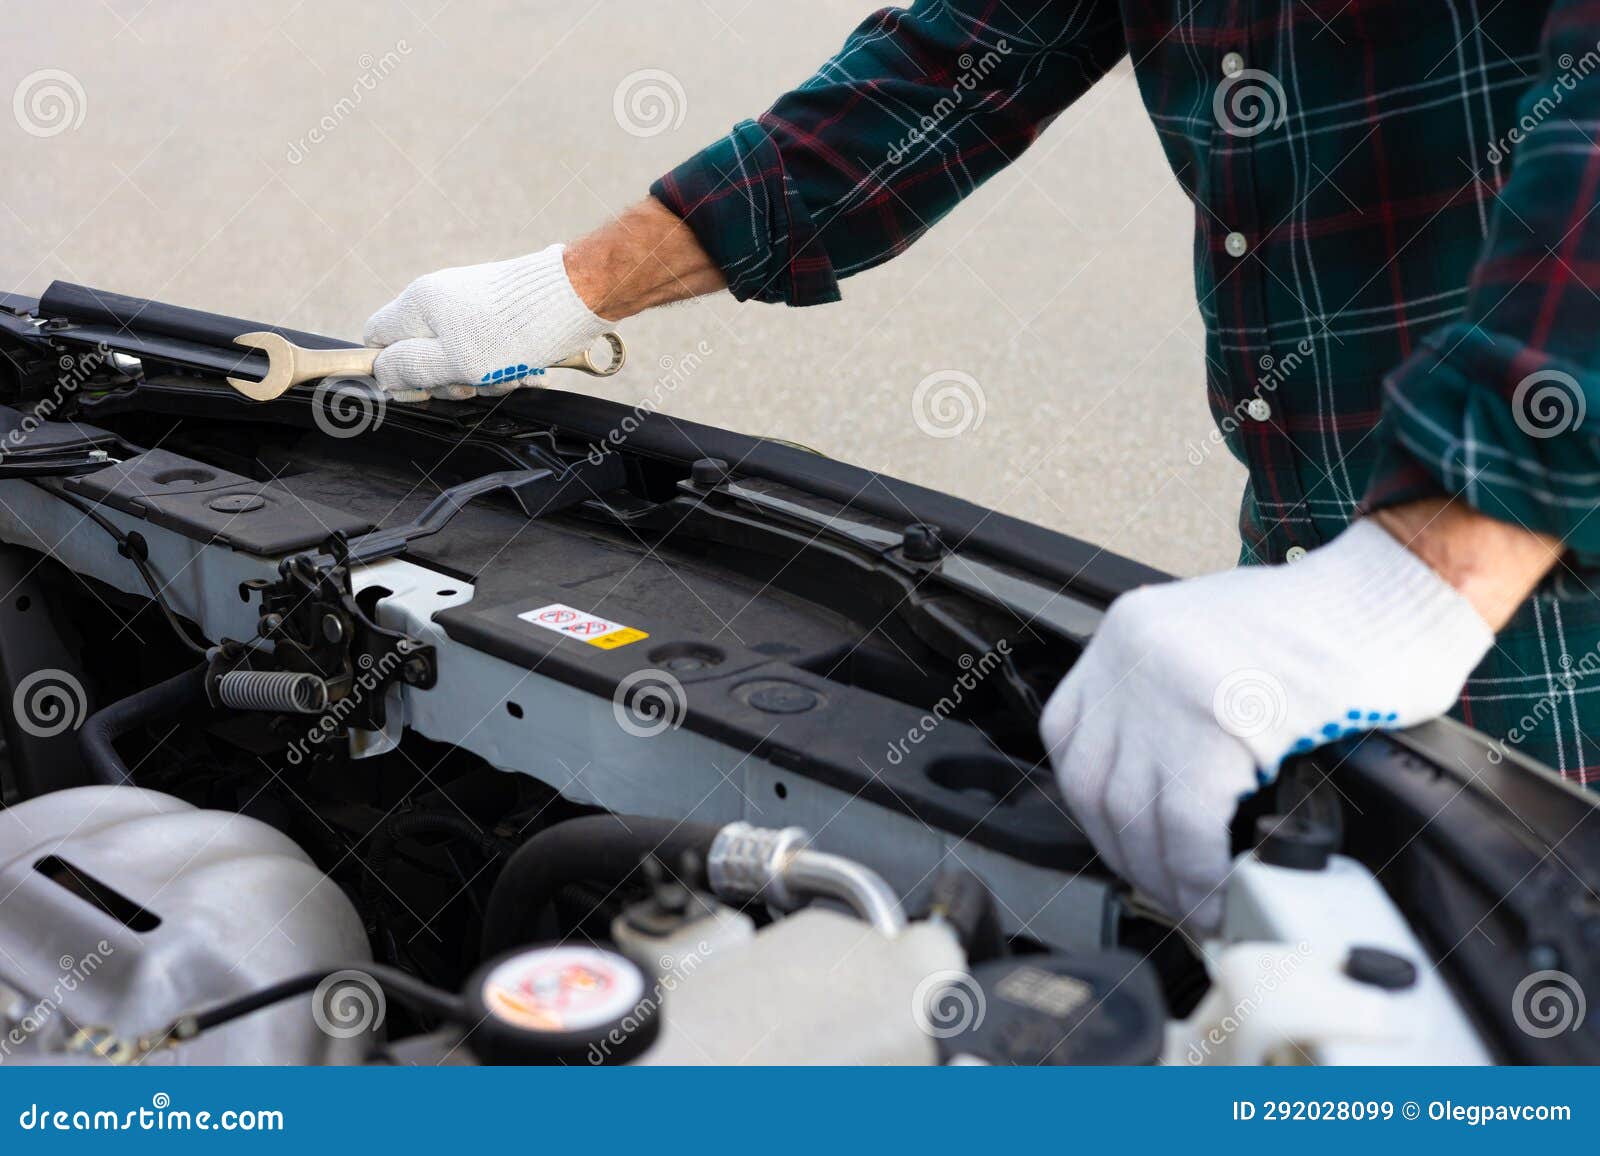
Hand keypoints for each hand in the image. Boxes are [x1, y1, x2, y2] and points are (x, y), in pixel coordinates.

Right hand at [363, 244, 612, 400]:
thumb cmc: (515, 331)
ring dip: (483, 377)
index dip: (393, 370)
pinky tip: (527, 368)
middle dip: (449, 379)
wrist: (575, 297)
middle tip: (474, 384)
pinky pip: (488, 349)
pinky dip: (505, 365)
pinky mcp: (498, 311)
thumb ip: (412, 368)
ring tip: (510, 374)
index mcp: (418, 304)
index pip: (377, 337)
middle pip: (421, 352)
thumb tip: (382, 372)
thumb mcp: (455, 361)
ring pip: (459, 356)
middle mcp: (439, 298)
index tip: (424, 388)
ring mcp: (469, 303)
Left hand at [1040, 519, 1493, 932]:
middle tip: (1170, 891)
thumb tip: (1163, 795)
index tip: (1127, 845)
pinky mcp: (1219, 718)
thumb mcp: (1220, 646)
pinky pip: (1186, 823)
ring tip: (1202, 905)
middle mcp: (1134, 651)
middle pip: (1093, 782)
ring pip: (1132, 812)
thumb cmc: (1331, 624)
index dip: (1095, 808)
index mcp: (1130, 631)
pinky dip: (1200, 874)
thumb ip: (1174, 704)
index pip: (1069, 737)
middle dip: (1128, 854)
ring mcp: (1169, 682)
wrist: (1402, 591)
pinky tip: (1224, 895)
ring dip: (1164, 876)